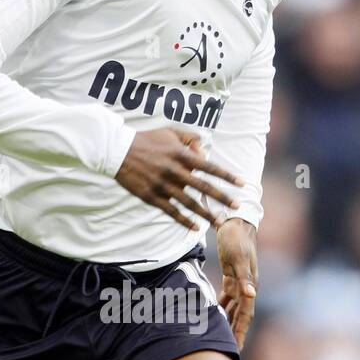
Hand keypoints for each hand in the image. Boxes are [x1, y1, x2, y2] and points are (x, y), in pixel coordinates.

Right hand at [114, 128, 243, 231]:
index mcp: (181, 155)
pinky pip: (172, 211)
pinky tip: (195, 227)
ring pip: (189, 203)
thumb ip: (190, 139)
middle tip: (236, 207)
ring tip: (218, 222)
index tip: (241, 184)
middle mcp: (175, 171)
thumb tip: (204, 152)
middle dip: (222, 198)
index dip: (227, 176)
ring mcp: (163, 186)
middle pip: (204, 187)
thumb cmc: (146, 140)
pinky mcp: (152, 197)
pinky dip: (184, 220)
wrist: (118, 151)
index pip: (210, 167)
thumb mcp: (170, 132)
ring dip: (206, 214)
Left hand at [217, 217, 257, 348]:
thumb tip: (251, 295)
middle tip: (226, 352)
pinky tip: (212, 316)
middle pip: (240, 316)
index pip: (246, 316)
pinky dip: (220, 308)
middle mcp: (246, 288)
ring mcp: (239, 283)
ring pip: (233, 309)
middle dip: (235, 333)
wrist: (235, 222)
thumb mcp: (239, 258)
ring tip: (220, 338)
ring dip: (227, 323)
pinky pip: (226, 298)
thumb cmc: (237, 239)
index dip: (241, 332)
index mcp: (250, 286)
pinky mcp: (231, 277)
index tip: (236, 349)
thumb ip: (244, 277)